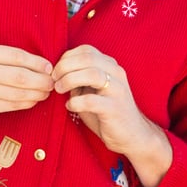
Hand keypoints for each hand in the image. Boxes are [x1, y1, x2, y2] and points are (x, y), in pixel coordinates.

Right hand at [0, 44, 53, 121]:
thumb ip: (1, 57)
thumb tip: (37, 64)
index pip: (18, 56)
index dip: (38, 63)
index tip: (49, 67)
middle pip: (21, 77)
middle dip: (42, 81)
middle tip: (52, 83)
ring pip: (18, 93)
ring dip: (37, 94)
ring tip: (46, 93)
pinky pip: (10, 106)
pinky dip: (25, 104)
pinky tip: (32, 101)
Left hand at [52, 44, 172, 186]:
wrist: (132, 136)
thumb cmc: (106, 113)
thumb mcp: (91, 91)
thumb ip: (78, 79)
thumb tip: (56, 73)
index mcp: (110, 66)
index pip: (86, 50)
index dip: (67, 57)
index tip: (55, 70)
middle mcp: (116, 74)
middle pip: (87, 58)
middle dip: (64, 67)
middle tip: (53, 79)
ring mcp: (117, 90)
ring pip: (92, 74)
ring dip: (69, 80)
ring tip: (59, 90)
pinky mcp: (115, 108)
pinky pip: (91, 100)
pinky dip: (76, 102)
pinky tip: (70, 106)